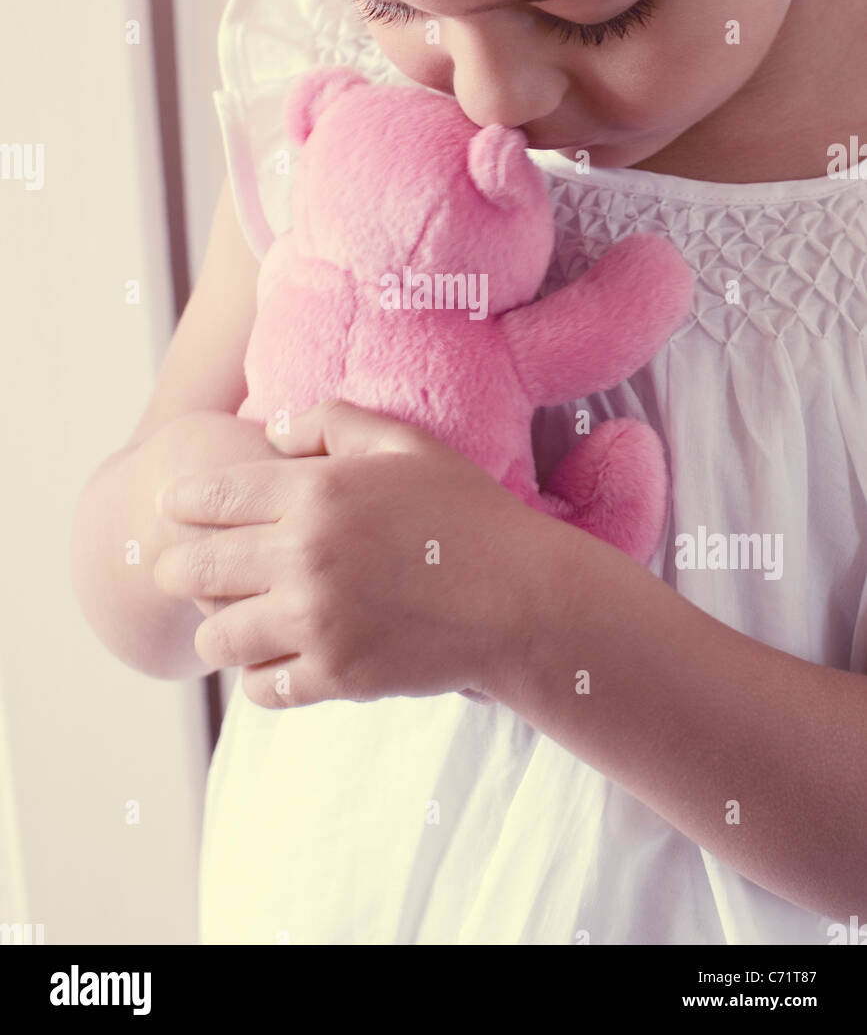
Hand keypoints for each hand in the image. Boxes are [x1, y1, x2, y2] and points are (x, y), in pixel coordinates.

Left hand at [153, 400, 544, 707]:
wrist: (524, 599)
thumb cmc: (467, 512)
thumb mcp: (405, 443)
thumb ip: (330, 421)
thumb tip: (268, 430)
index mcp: (317, 492)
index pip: (210, 497)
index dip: (184, 503)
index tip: (176, 510)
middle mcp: (306, 557)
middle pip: (194, 570)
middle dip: (178, 568)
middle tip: (180, 570)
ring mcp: (318, 623)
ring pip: (216, 638)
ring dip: (218, 628)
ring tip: (235, 619)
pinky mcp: (338, 676)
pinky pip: (261, 688)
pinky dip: (260, 676)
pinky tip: (279, 657)